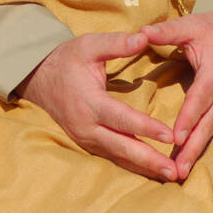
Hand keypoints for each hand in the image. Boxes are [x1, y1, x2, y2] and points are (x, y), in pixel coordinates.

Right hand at [15, 30, 178, 181]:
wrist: (37, 78)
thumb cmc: (67, 60)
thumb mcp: (89, 45)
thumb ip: (117, 43)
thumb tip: (144, 36)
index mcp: (89, 103)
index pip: (122, 119)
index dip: (146, 128)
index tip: (170, 136)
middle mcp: (87, 127)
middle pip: (122, 148)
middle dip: (150, 160)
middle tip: (175, 172)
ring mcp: (85, 138)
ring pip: (119, 157)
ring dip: (145, 168)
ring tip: (171, 175)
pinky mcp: (87, 143)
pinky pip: (113, 156)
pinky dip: (133, 165)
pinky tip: (151, 170)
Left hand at [139, 12, 212, 180]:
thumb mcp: (192, 25)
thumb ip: (167, 31)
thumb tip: (141, 33)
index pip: (200, 99)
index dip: (189, 118)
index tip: (176, 137)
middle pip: (207, 124)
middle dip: (192, 148)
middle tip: (177, 170)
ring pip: (212, 131)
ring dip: (197, 152)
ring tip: (180, 172)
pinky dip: (202, 144)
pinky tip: (190, 159)